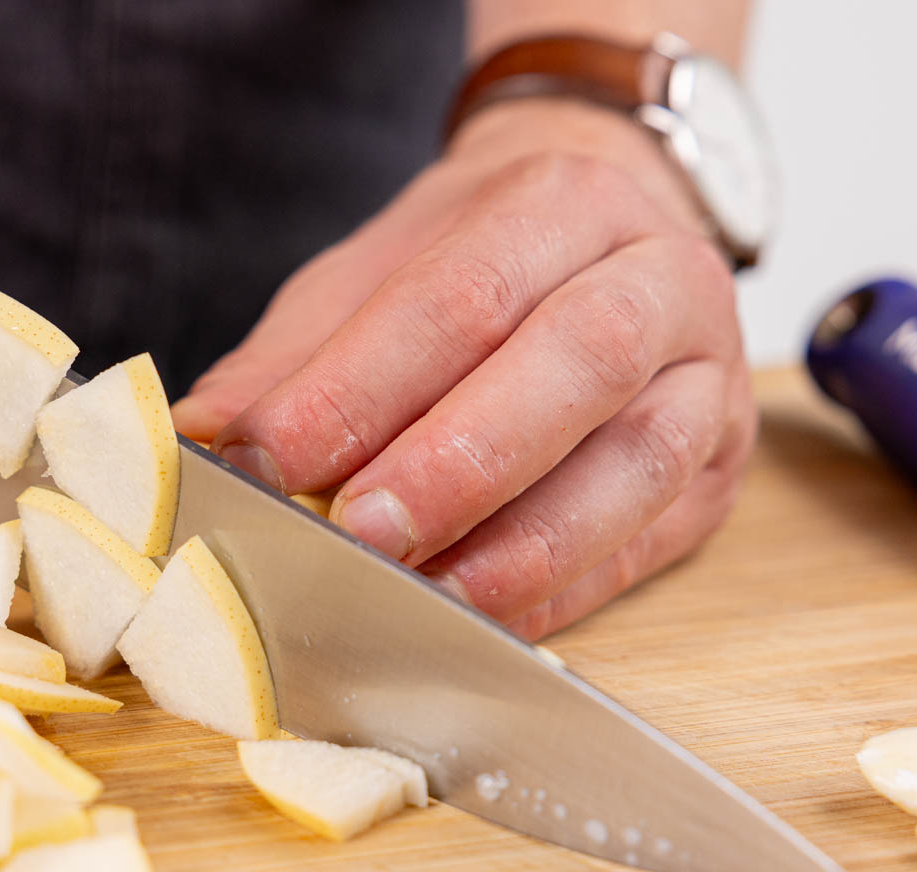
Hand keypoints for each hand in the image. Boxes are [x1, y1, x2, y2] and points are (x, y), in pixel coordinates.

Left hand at [171, 98, 754, 639]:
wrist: (601, 246)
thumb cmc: (475, 268)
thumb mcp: (370, 280)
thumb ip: (292, 359)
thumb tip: (200, 438)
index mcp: (563, 202)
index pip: (460, 295)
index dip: (361, 386)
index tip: (269, 457)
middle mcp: (662, 278)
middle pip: (577, 364)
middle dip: (458, 463)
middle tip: (360, 533)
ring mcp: (709, 381)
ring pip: (637, 464)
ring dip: (521, 546)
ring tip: (423, 597)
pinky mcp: (715, 476)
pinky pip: (645, 544)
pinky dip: (558, 593)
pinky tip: (481, 624)